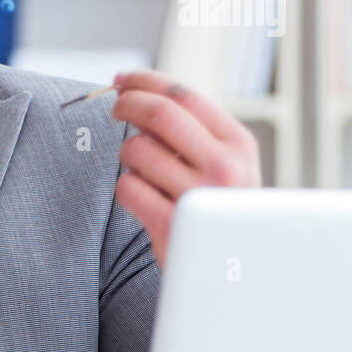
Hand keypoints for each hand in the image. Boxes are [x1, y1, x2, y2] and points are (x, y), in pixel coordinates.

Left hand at [111, 69, 261, 270]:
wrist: (235, 271)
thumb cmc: (219, 211)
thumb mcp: (224, 167)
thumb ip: (190, 133)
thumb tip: (136, 95)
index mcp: (238, 144)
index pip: (184, 95)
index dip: (146, 81)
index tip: (122, 80)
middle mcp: (224, 166)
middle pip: (159, 112)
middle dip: (127, 103)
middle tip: (112, 108)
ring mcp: (199, 195)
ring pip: (136, 149)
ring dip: (127, 154)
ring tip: (142, 170)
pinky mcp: (172, 224)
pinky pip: (126, 186)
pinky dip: (126, 187)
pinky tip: (143, 199)